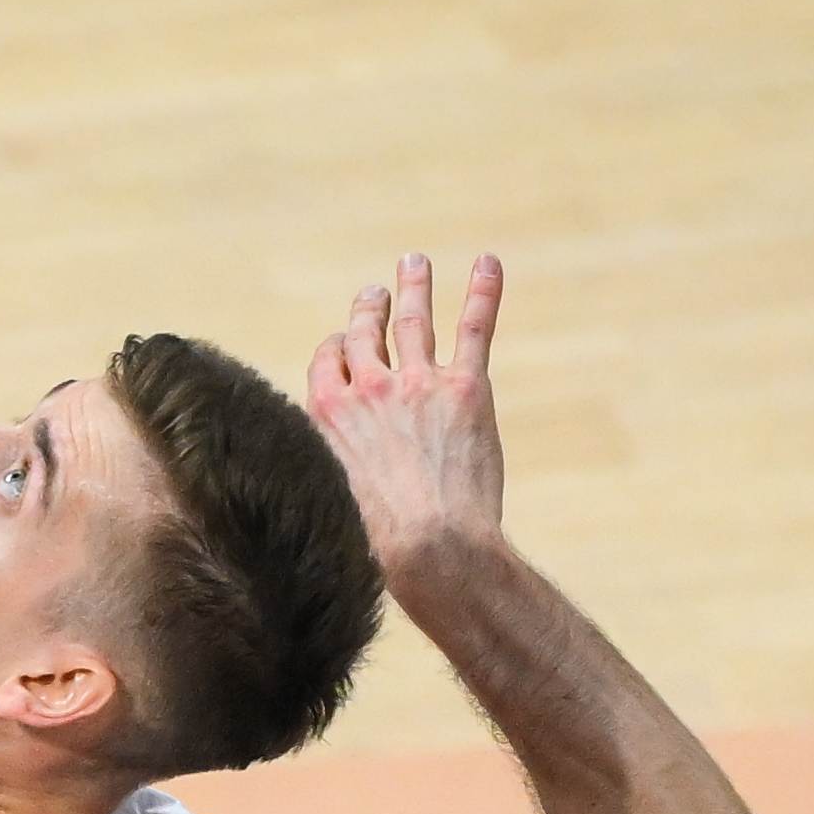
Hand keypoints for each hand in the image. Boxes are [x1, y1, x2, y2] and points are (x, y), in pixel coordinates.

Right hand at [305, 248, 507, 590]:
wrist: (430, 549)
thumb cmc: (378, 546)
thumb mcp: (331, 500)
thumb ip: (330, 470)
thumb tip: (326, 482)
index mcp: (328, 415)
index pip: (329, 362)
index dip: (337, 350)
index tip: (344, 347)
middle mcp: (369, 389)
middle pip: (365, 332)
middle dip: (370, 309)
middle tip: (377, 294)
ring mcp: (418, 384)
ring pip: (414, 320)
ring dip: (414, 287)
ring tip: (414, 265)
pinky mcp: (466, 389)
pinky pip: (474, 328)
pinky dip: (482, 292)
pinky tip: (488, 264)